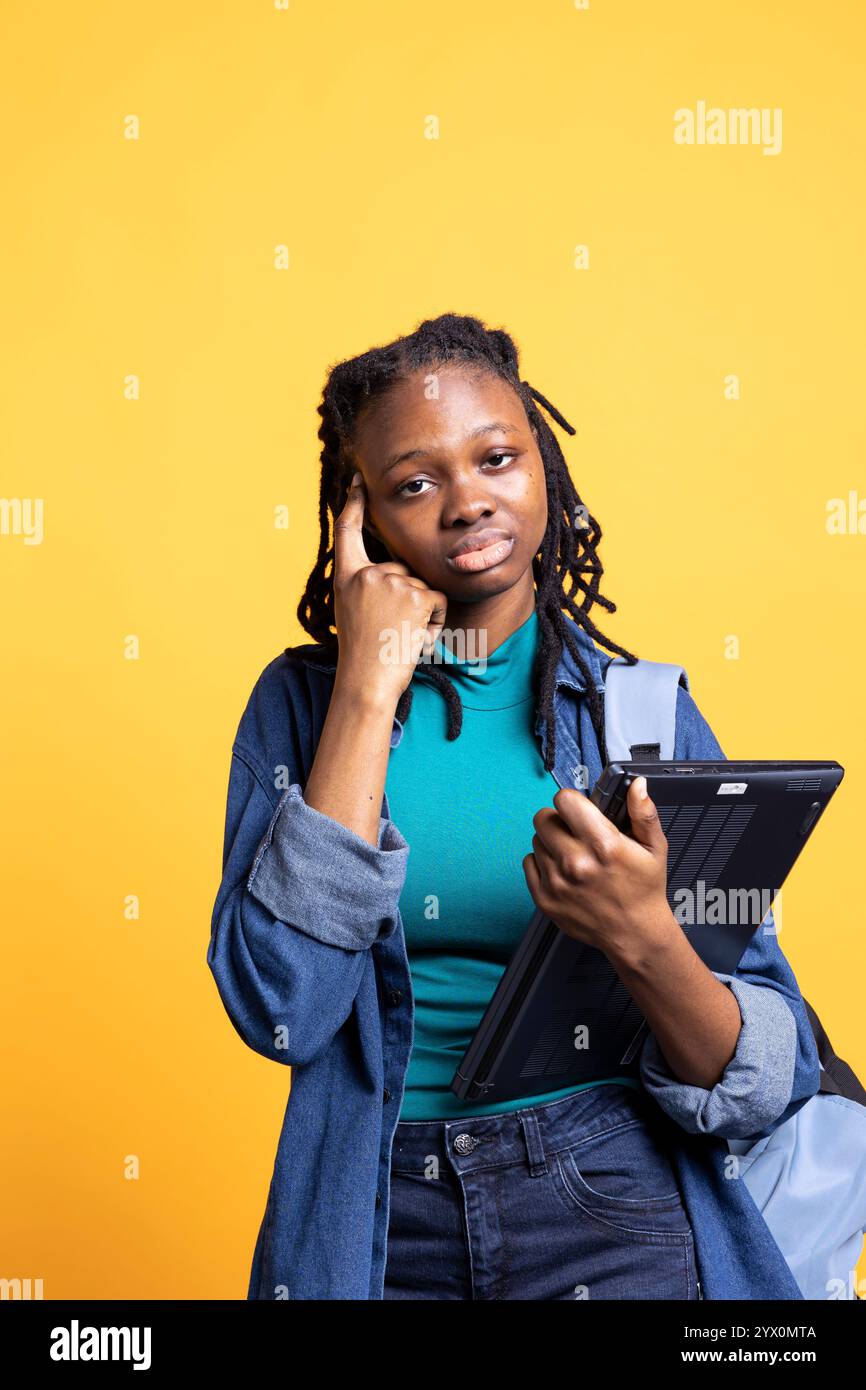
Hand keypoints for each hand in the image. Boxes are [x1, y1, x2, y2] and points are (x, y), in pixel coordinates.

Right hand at [332, 471, 448, 706]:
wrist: (367, 682)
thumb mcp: (354, 612)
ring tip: (400, 637)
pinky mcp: (416, 596)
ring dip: (420, 614)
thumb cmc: (363, 655)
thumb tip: (397, 571)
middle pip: (401, 569)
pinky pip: (437, 600)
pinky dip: (433, 622)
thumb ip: (369, 586)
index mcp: (346, 578)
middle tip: (389, 631)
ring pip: (422, 586)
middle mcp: (367, 574)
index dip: (354, 505)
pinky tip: (415, 638)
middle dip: (407, 598)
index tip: (359, 482)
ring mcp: (391, 583)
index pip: (348, 531)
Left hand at [522, 777, 676, 965]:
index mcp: (603, 845)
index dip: (572, 802)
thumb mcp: (654, 848)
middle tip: (575, 833)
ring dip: (551, 842)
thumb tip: (637, 785)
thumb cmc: (643, 889)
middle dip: (559, 820)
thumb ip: (643, 812)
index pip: (564, 800)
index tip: (580, 811)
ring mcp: (557, 882)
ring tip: (574, 855)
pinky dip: (542, 863)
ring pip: (536, 840)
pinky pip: (528, 862)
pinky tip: (563, 870)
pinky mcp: (544, 898)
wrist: (634, 933)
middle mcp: (576, 863)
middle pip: (543, 817)